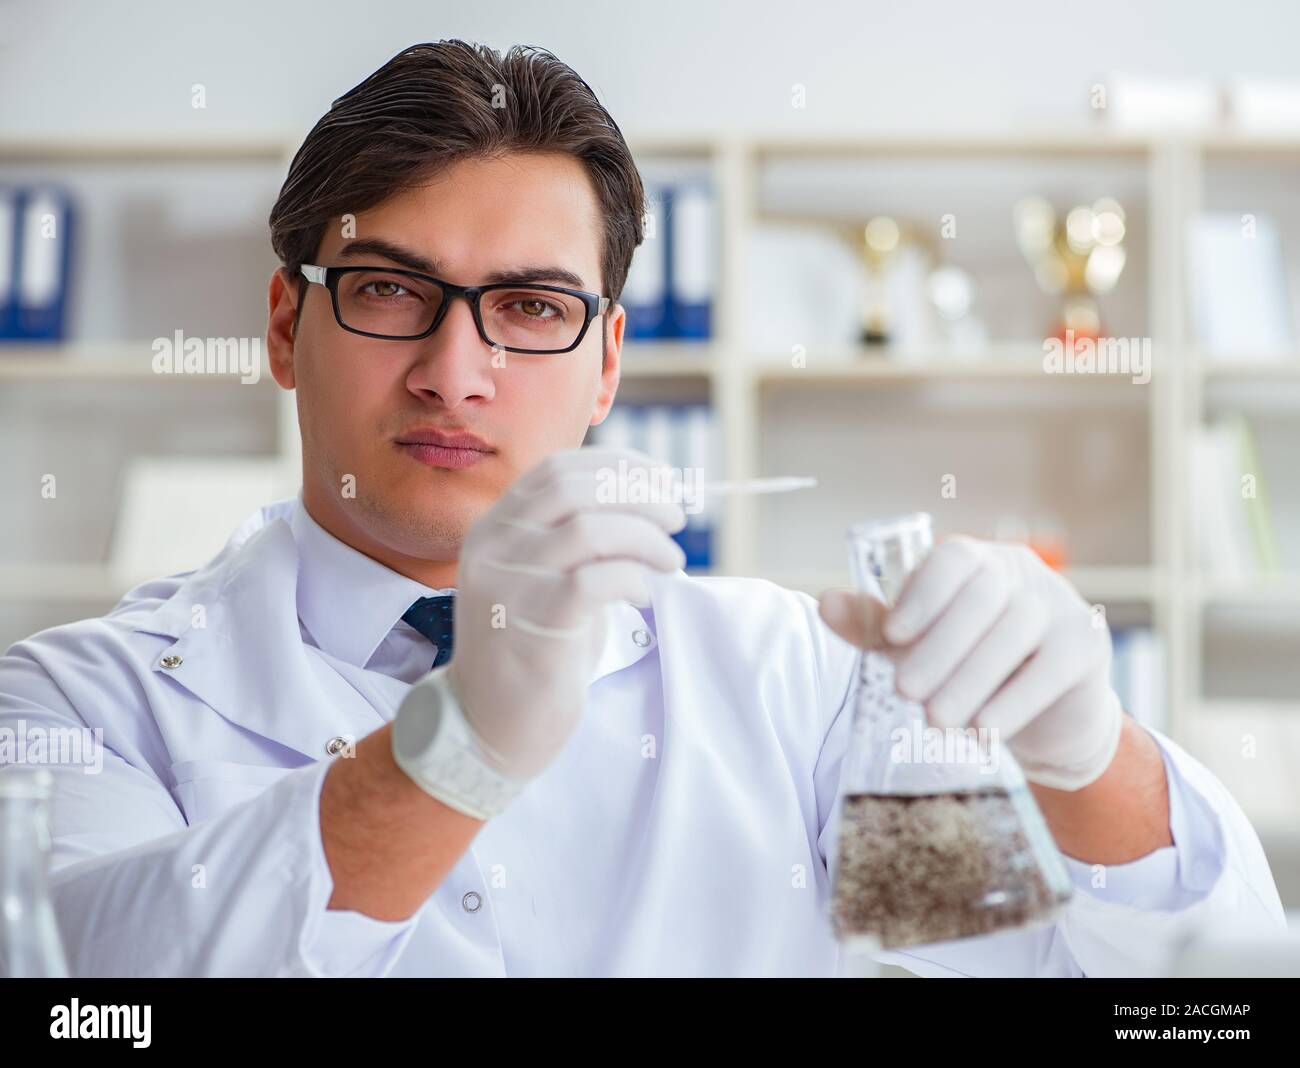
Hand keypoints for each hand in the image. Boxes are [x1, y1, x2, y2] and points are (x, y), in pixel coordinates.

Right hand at [449, 446, 686, 780]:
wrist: (490, 727)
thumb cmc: (533, 650)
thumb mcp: (544, 578)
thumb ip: (573, 536)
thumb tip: (643, 496)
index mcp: (493, 527)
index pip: (558, 469)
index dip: (617, 466)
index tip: (661, 479)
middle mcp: (492, 547)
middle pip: (574, 489)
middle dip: (639, 493)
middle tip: (676, 516)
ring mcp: (507, 584)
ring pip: (589, 529)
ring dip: (646, 536)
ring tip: (671, 560)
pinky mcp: (531, 624)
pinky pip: (594, 580)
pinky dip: (631, 578)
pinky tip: (642, 595)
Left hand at [818, 537, 1123, 789]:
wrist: (1043, 714)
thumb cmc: (969, 669)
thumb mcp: (919, 647)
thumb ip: (876, 626)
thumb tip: (825, 602)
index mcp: (978, 561)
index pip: (954, 559)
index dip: (923, 595)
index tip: (893, 638)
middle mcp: (1022, 574)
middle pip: (984, 597)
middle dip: (941, 648)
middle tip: (905, 693)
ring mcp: (1060, 605)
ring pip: (1017, 632)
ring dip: (971, 680)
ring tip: (937, 722)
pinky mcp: (1086, 647)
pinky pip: (1050, 670)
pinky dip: (1012, 703)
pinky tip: (982, 731)